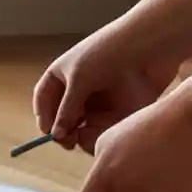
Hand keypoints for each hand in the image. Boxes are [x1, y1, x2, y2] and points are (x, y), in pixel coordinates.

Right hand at [34, 25, 181, 152]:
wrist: (147, 47)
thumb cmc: (106, 55)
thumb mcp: (80, 80)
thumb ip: (66, 109)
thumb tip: (55, 136)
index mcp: (61, 76)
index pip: (44, 101)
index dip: (44, 117)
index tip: (49, 134)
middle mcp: (76, 89)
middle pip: (62, 117)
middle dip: (64, 130)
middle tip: (69, 143)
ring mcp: (97, 100)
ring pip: (82, 125)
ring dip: (82, 134)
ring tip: (88, 137)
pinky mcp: (116, 110)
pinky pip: (103, 128)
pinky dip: (100, 134)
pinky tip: (104, 134)